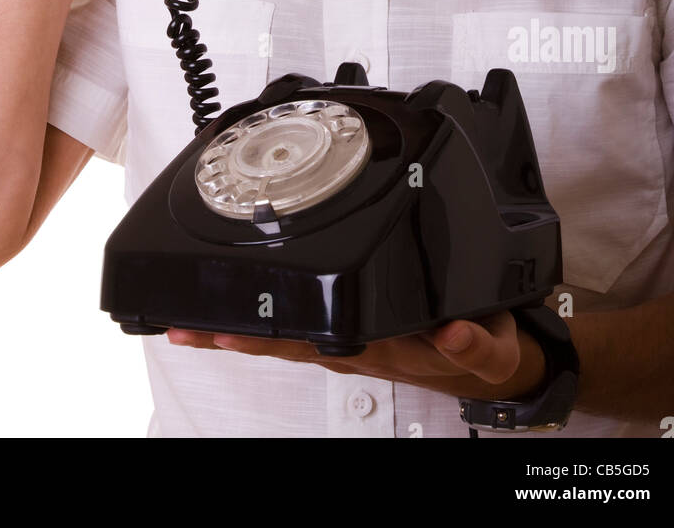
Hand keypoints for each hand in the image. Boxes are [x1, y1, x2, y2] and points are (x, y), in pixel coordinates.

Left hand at [166, 309, 543, 398]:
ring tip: (188, 323)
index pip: (313, 339)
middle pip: (280, 341)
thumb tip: (454, 331)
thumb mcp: (491, 347)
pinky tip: (231, 315)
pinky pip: (294, 330)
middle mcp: (352, 346)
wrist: (485, 359)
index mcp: (379, 344)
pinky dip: (260, 322)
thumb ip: (475, 341)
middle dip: (229, 334)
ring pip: (281, 337)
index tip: (227, 329)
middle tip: (182, 328)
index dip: (267, 335)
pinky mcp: (345, 334)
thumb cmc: (479, 347)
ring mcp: (344, 343)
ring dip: (235, 330)